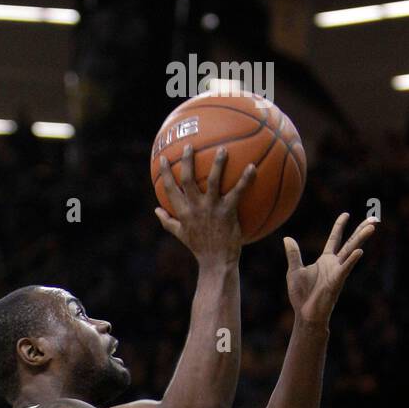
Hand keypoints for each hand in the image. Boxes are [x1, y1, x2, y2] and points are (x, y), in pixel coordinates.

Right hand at [155, 146, 254, 263]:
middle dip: (187, 161)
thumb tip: (156, 210)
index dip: (166, 173)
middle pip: (187, 179)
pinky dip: (246, 179)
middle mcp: (195, 208)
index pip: (170, 188)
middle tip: (190, 145)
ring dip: (217, 164)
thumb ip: (168, 221)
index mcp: (183, 212)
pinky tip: (253, 167)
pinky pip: (237, 192)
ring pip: (212, 181)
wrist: (216, 262)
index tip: (164, 158)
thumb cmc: (200, 248)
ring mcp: (211, 209)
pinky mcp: (228, 212)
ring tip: (222, 149)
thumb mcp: (181, 234)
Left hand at [284, 213, 375, 325]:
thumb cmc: (301, 295)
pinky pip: (345, 268)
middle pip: (349, 242)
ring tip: (372, 227)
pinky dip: (352, 260)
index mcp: (325, 260)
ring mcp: (337, 271)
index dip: (339, 226)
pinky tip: (359, 251)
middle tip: (373, 218)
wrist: (305, 314)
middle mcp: (334, 264)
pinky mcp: (337, 281)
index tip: (346, 214)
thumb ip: (293, 254)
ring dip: (361, 239)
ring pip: (351, 251)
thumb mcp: (294, 271)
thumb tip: (287, 238)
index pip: (334, 239)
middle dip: (360, 230)